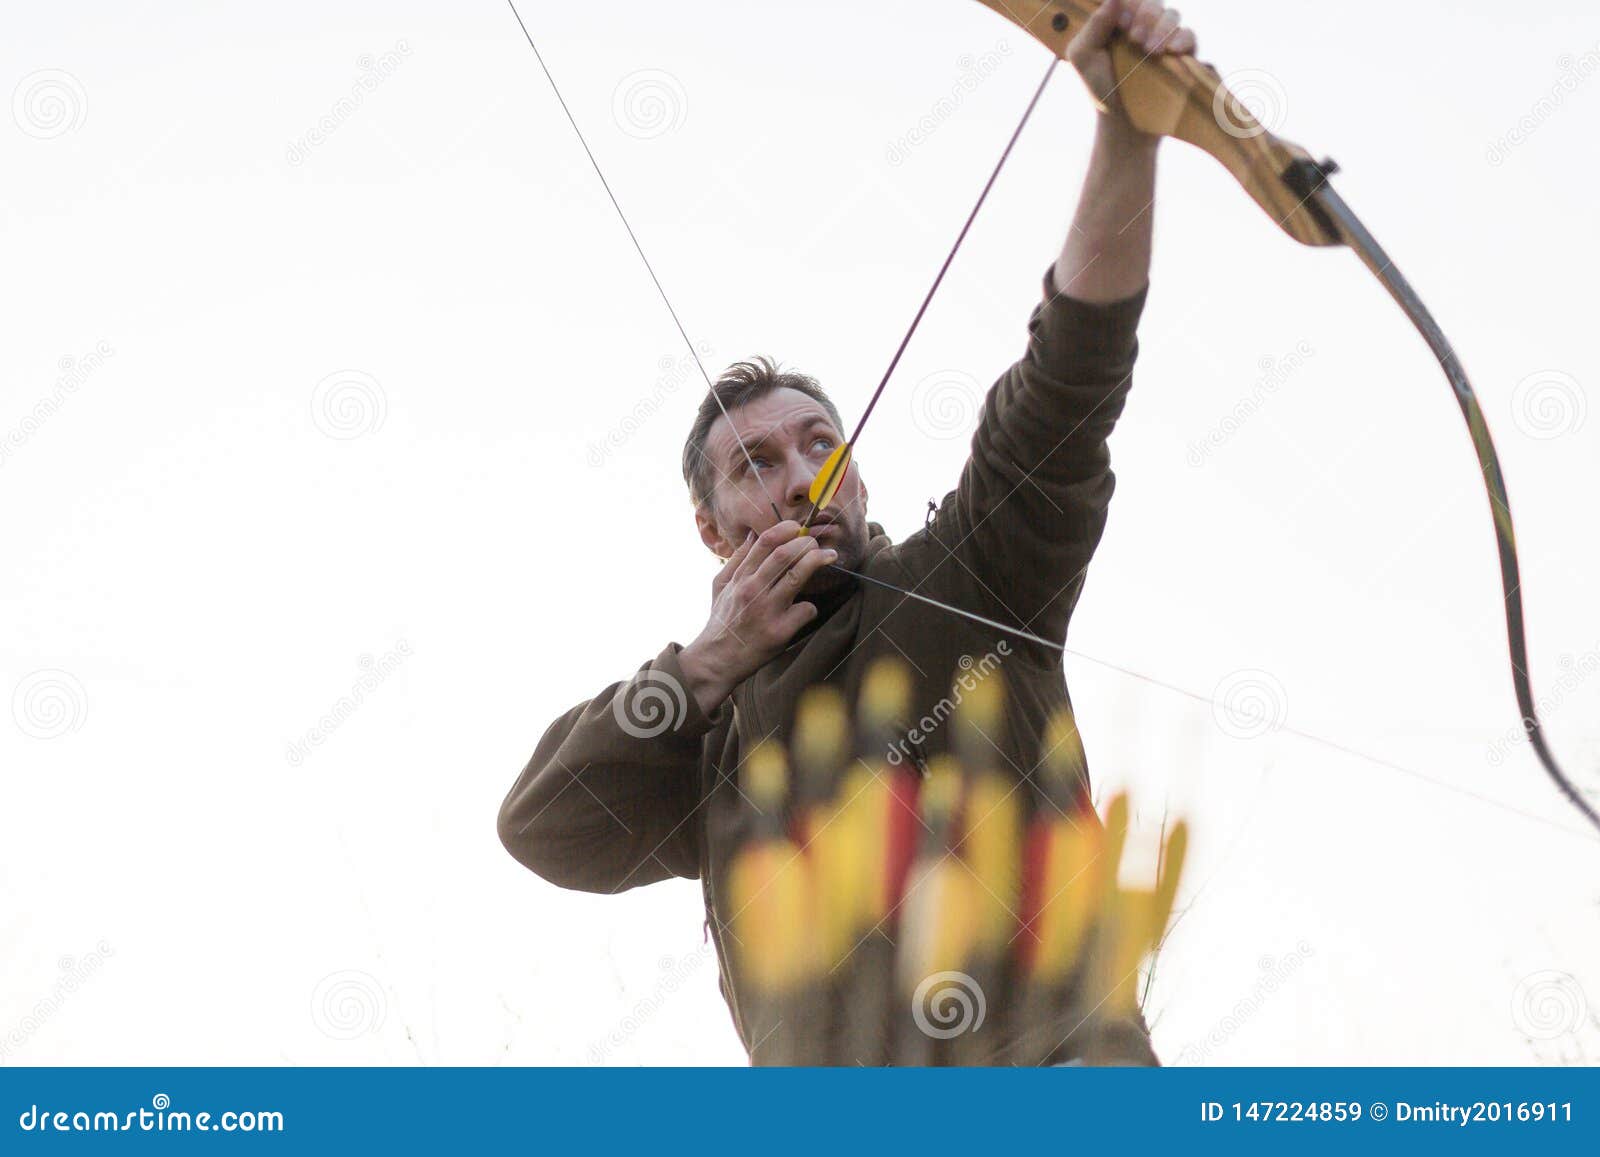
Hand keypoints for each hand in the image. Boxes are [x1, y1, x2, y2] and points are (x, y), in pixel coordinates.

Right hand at [679, 521, 837, 712]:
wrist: (717, 660)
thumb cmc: (723, 621)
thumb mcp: (721, 586)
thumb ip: (737, 559)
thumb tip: (753, 534)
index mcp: (740, 577)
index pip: (765, 542)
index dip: (787, 529)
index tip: (799, 528)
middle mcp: (752, 590)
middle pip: (784, 554)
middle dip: (806, 543)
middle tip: (816, 544)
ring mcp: (766, 611)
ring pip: (797, 575)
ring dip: (817, 560)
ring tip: (829, 556)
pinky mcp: (779, 632)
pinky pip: (805, 610)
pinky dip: (810, 607)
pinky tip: (804, 611)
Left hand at [1068, 0, 1197, 125]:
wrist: (1123, 121)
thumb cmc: (1100, 87)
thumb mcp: (1083, 57)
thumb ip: (1093, 26)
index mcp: (1119, 18)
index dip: (1129, 5)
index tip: (1121, 25)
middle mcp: (1143, 23)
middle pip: (1153, 2)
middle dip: (1145, 17)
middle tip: (1135, 40)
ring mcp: (1164, 37)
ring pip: (1172, 16)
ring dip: (1162, 28)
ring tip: (1150, 51)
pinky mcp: (1182, 54)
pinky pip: (1189, 36)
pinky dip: (1182, 39)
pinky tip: (1172, 51)